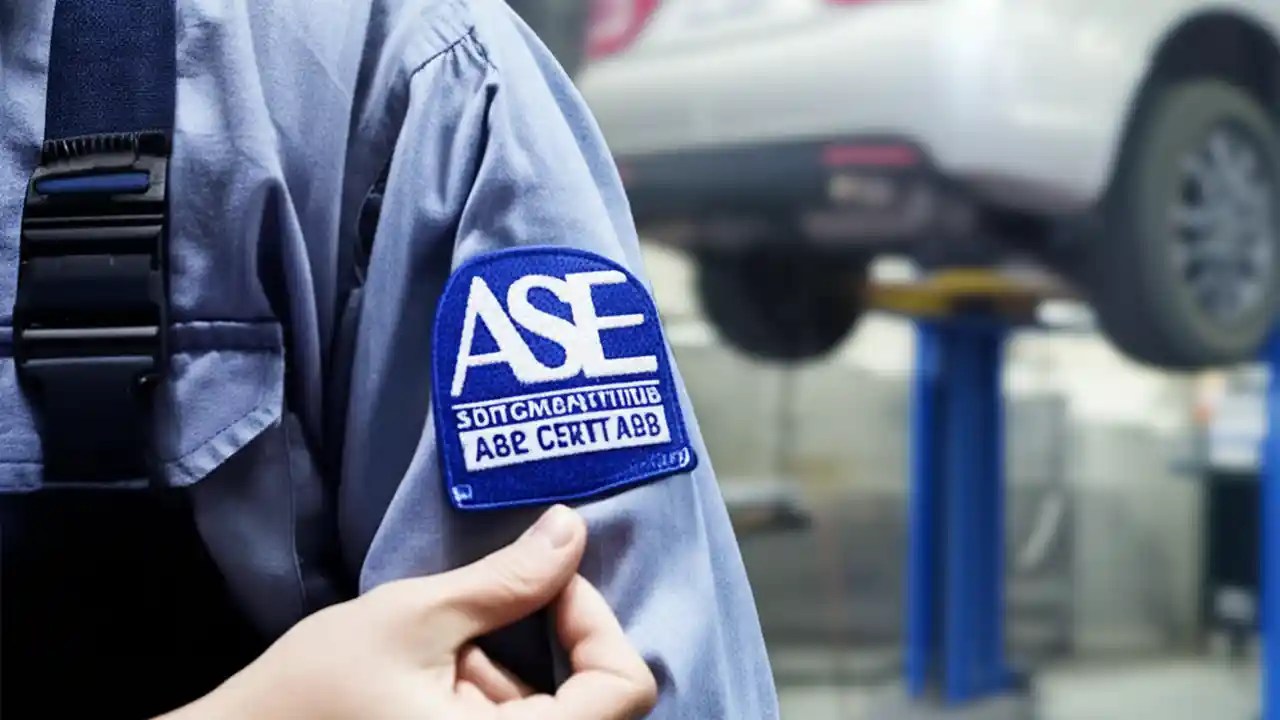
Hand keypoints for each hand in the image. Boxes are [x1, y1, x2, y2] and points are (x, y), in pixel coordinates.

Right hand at [161, 505, 655, 719]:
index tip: (542, 583)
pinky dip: (482, 699)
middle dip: (532, 649)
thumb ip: (504, 580)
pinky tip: (420, 689)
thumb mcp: (412, 620)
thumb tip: (571, 530)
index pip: (623, 689)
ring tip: (421, 665)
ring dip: (500, 676)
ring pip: (546, 716)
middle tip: (462, 627)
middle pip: (588, 702)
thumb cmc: (307, 695)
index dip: (593, 621)